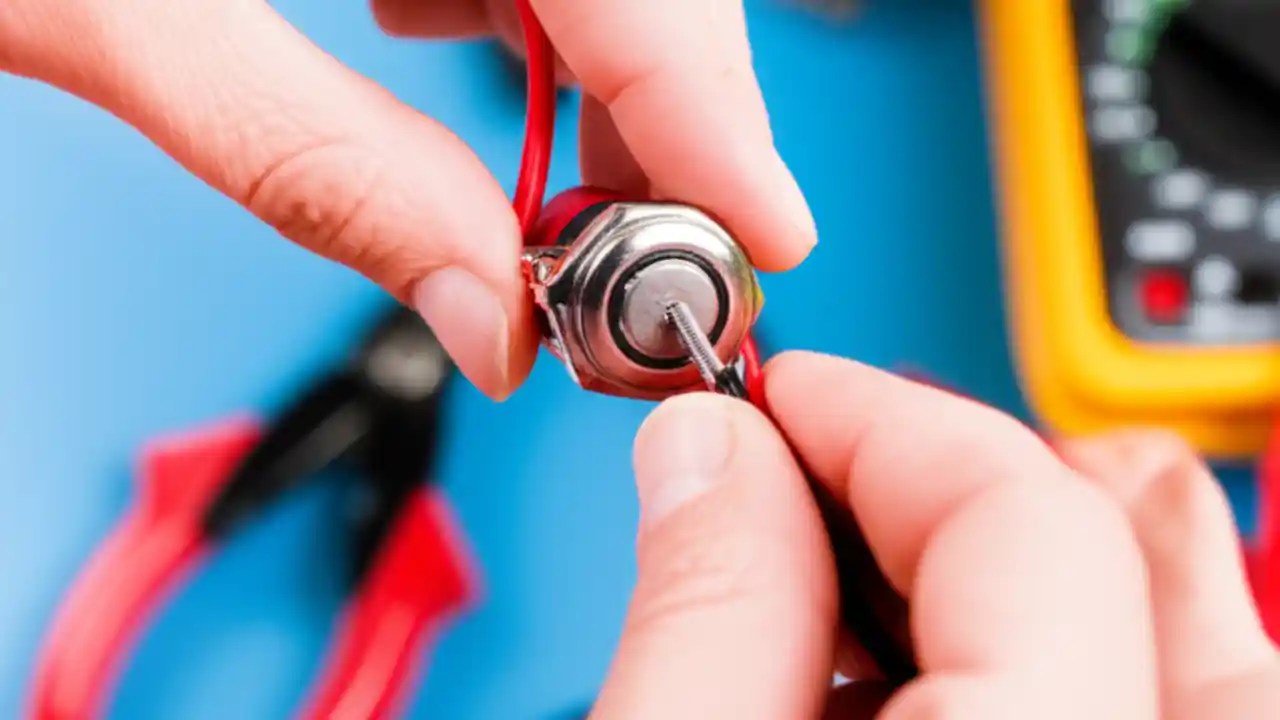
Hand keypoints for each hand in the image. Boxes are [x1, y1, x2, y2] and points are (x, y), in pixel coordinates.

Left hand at [0, 1, 814, 397]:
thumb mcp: (108, 17)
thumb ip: (307, 161)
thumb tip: (482, 316)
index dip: (713, 105)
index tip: (764, 233)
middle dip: (654, 122)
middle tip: (625, 261)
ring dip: (586, 77)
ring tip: (532, 179)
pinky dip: (516, 13)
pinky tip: (438, 26)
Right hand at [596, 351, 1279, 718]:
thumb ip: (703, 607)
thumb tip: (712, 448)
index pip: (1021, 510)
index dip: (876, 415)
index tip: (772, 396)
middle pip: (1126, 556)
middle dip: (948, 475)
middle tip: (815, 464)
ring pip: (1172, 648)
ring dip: (1004, 560)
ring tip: (854, 557)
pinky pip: (1136, 712)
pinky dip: (1025, 653)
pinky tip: (906, 662)